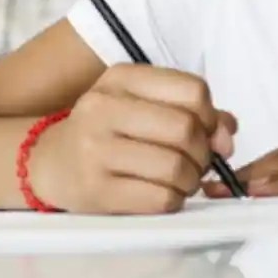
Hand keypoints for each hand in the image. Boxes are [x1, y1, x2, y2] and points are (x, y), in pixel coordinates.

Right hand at [30, 63, 237, 213]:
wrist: (50, 162)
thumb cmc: (107, 130)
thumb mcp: (142, 104)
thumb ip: (192, 111)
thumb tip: (228, 135)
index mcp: (121, 78)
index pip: (193, 90)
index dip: (212, 116)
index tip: (208, 132)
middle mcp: (103, 108)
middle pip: (186, 129)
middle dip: (204, 152)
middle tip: (197, 162)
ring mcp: (95, 149)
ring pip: (176, 166)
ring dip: (191, 179)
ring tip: (182, 179)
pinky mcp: (95, 190)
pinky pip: (160, 198)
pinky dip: (174, 199)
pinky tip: (165, 194)